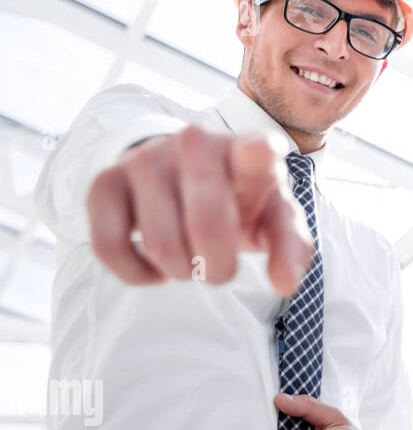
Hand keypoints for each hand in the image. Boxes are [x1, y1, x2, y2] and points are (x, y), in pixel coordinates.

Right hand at [86, 125, 313, 296]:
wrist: (186, 177)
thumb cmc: (240, 201)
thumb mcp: (273, 219)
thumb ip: (290, 248)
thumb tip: (285, 285)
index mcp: (247, 151)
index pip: (256, 149)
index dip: (259, 153)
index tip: (263, 153)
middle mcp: (195, 145)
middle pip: (207, 221)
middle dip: (218, 267)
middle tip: (218, 271)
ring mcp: (145, 159)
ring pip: (160, 244)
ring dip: (179, 271)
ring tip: (189, 261)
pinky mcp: (104, 182)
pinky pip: (109, 247)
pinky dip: (137, 274)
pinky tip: (155, 266)